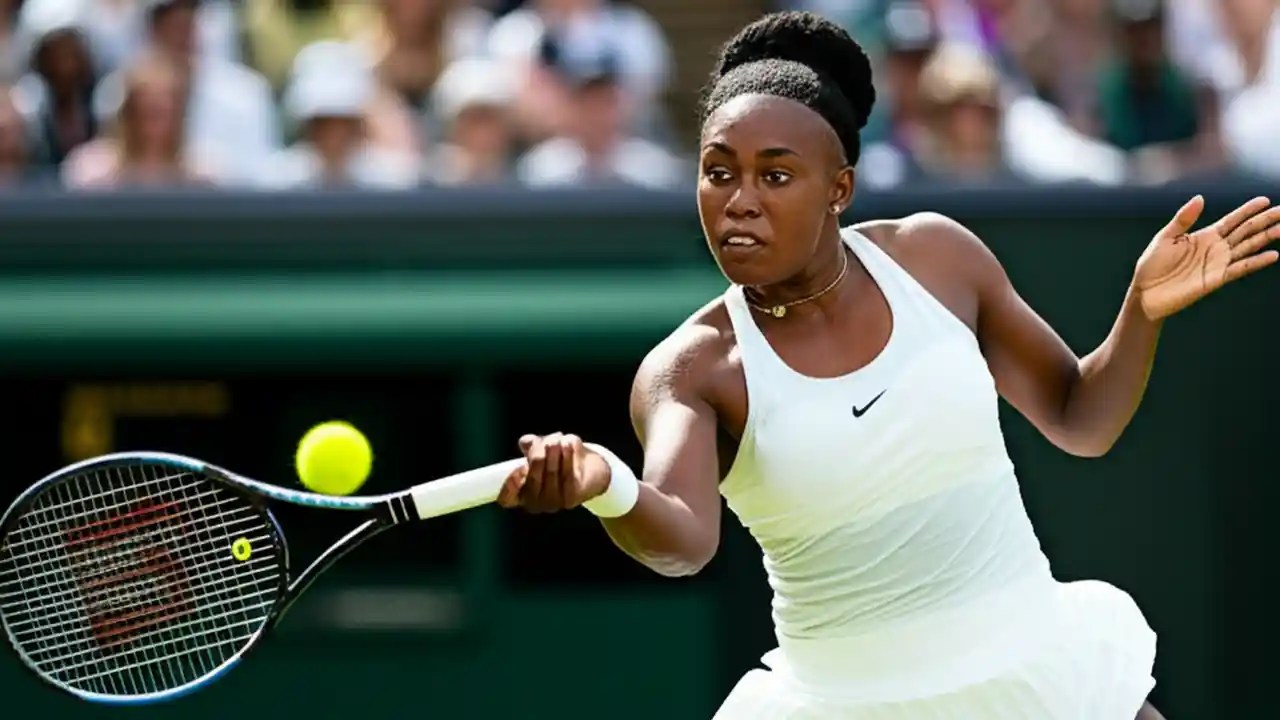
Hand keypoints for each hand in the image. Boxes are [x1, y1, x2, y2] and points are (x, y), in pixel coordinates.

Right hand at [497, 433, 611, 512]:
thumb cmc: (561, 462)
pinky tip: (569, 443)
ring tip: (559, 438)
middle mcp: (536, 503)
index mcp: (523, 494)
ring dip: (555, 447)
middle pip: (532, 474)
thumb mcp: (543, 451)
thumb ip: (531, 446)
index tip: (521, 466)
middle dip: (539, 450)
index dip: (510, 483)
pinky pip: (567, 470)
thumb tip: (527, 442)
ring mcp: (554, 502)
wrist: (593, 474)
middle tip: (547, 440)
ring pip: (550, 469)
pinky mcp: (571, 498)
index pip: (506, 498)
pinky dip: (568, 452)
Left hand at [1134, 195, 1279, 320]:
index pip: (1233, 220)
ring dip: (1266, 238)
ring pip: (1248, 247)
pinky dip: (1256, 262)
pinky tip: (1273, 255)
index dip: (1248, 210)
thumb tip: (1200, 197)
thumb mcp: (1165, 237)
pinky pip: (1240, 269)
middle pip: (1246, 231)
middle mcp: (1216, 248)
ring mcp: (1218, 263)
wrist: (1145, 293)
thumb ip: (1183, 219)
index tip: (1265, 200)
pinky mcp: (1217, 279)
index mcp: (1205, 235)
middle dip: (1265, 221)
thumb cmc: (1152, 265)